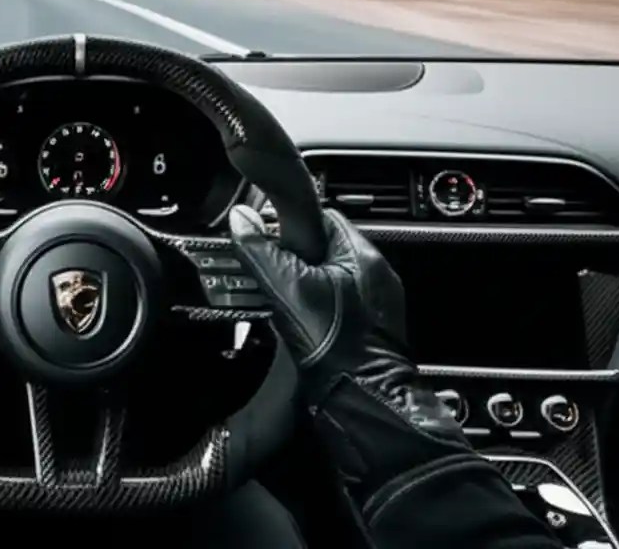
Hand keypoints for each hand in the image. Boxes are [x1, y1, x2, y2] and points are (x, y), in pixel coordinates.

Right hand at [228, 205, 469, 506]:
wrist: (362, 402)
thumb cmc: (336, 348)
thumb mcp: (287, 290)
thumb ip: (261, 251)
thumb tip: (241, 219)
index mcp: (362, 254)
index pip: (323, 216)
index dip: (290, 223)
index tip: (267, 236)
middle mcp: (377, 275)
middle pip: (326, 248)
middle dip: (296, 256)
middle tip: (268, 270)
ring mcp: (377, 304)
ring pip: (333, 277)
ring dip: (306, 283)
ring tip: (281, 298)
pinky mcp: (373, 329)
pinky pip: (341, 304)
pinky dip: (318, 307)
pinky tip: (301, 322)